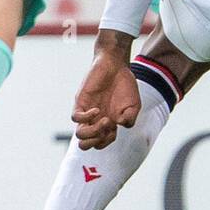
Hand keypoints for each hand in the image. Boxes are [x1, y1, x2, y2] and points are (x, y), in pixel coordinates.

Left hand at [72, 33, 139, 149]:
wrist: (115, 65)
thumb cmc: (125, 84)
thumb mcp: (134, 104)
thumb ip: (130, 118)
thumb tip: (120, 126)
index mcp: (107, 124)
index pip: (100, 143)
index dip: (106, 142)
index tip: (114, 130)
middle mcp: (95, 120)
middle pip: (86, 144)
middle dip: (95, 142)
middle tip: (106, 127)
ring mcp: (87, 112)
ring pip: (80, 134)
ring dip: (93, 132)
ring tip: (104, 119)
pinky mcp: (81, 102)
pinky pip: (75, 117)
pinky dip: (86, 118)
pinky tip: (97, 109)